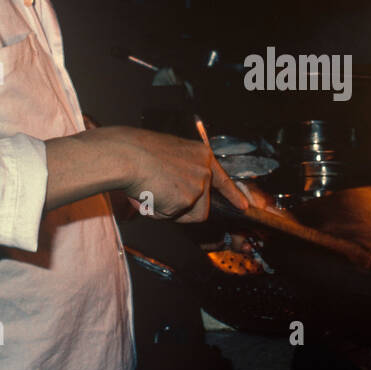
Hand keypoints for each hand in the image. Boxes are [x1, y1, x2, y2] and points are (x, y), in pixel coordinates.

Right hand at [117, 128, 249, 221]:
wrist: (127, 154)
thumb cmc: (138, 153)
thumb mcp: (170, 157)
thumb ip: (182, 174)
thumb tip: (181, 198)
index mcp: (201, 154)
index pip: (222, 178)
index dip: (233, 195)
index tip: (243, 205)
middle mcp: (205, 169)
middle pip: (202, 203)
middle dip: (183, 207)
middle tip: (159, 196)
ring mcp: (199, 184)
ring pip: (189, 213)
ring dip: (170, 210)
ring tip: (152, 192)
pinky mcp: (189, 199)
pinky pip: (174, 217)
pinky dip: (160, 212)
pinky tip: (150, 196)